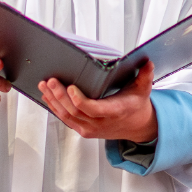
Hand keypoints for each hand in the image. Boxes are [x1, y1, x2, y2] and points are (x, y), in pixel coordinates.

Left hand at [38, 61, 157, 142]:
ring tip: (44, 86)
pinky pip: (66, 120)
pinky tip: (47, 97)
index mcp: (115, 112)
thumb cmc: (136, 105)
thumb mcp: (143, 89)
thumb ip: (145, 76)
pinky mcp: (84, 129)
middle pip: (75, 111)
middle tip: (51, 81)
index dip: (80, 100)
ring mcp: (91, 128)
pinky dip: (55, 108)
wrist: (136, 126)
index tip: (71, 87)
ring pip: (67, 116)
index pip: (94, 109)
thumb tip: (148, 63)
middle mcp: (101, 122)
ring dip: (54, 101)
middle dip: (61, 96)